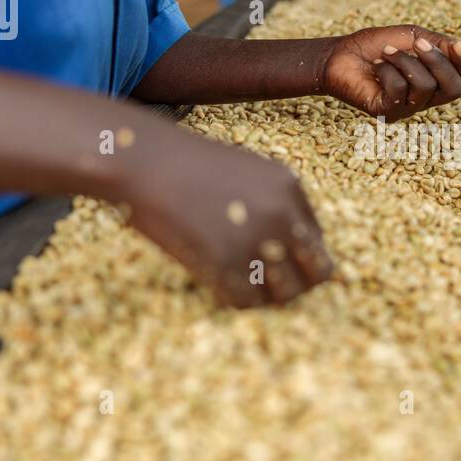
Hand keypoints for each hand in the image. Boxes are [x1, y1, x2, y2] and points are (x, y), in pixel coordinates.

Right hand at [117, 128, 331, 307]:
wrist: (143, 161)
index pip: (318, 241)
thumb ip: (275, 203)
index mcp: (289, 188)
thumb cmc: (189, 166)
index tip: (280, 264)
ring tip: (244, 284)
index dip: (301, 258)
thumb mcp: (247, 170)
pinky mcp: (224, 261)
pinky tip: (220, 284)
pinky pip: (247, 299)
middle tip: (270, 285)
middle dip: (297, 283)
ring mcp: (255, 239)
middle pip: (315, 272)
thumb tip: (293, 250)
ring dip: (267, 295)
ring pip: (285, 292)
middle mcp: (281, 214)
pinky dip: (237, 299)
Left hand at [320, 24, 460, 122]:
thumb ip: (437, 43)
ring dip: (405, 60)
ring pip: (425, 86)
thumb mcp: (411, 36)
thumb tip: (460, 47)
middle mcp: (423, 100)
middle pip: (453, 89)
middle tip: (417, 43)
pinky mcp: (385, 112)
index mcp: (434, 83)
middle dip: (439, 62)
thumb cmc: (376, 45)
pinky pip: (399, 91)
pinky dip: (387, 70)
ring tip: (386, 51)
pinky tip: (376, 64)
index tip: (456, 44)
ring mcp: (405, 109)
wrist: (339, 54)